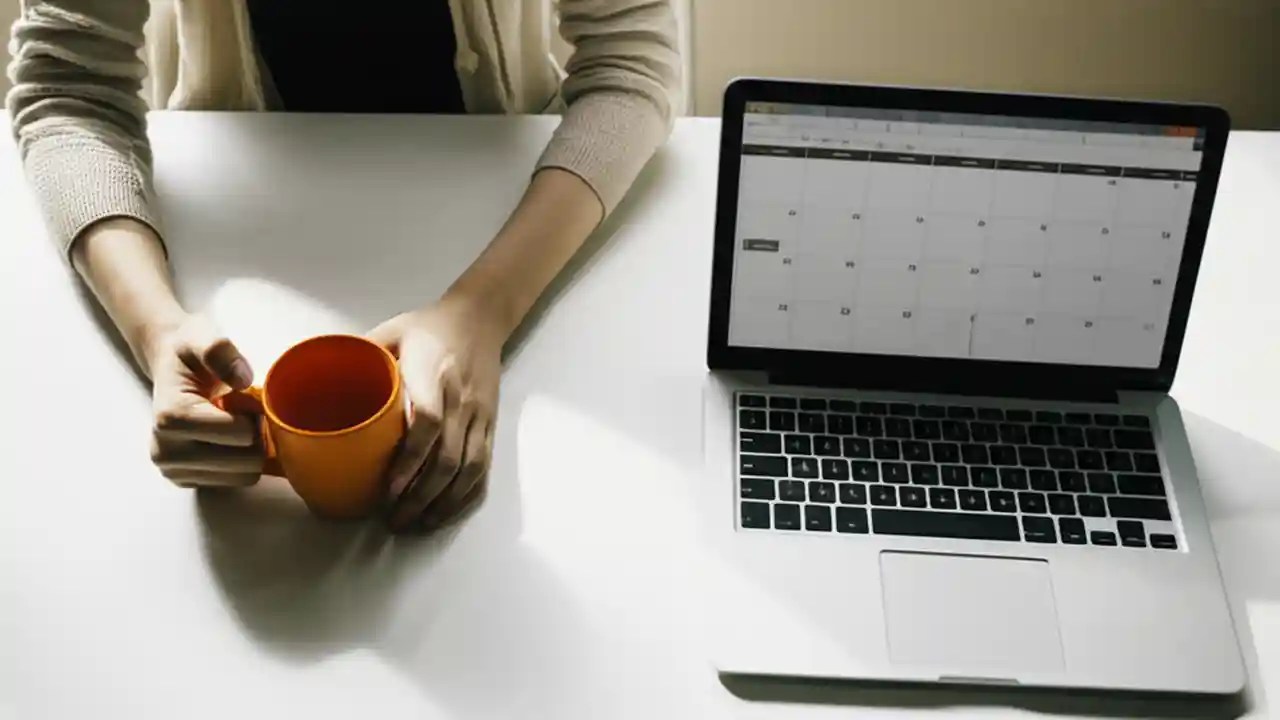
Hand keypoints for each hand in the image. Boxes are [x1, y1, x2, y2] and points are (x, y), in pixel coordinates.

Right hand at [144, 313, 262, 487]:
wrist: (170, 364)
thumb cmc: (190, 352)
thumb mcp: (205, 337)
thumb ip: (221, 352)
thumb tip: (243, 379)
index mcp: (172, 418)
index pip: (241, 434)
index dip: (256, 415)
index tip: (246, 398)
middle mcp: (166, 451)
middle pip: (245, 462)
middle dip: (255, 435)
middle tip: (244, 412)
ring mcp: (173, 470)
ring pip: (243, 476)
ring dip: (249, 450)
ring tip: (235, 425)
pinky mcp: (184, 480)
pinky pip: (233, 482)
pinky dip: (239, 462)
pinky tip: (227, 440)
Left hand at [369, 296, 505, 531]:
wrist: (480, 318)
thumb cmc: (429, 326)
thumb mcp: (391, 331)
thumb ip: (359, 355)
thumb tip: (312, 378)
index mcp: (434, 375)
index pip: (428, 423)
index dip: (409, 460)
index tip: (388, 488)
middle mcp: (461, 400)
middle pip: (448, 459)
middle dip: (421, 497)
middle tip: (393, 519)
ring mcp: (479, 415)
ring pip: (468, 470)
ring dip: (443, 503)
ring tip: (417, 523)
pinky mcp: (489, 425)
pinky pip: (483, 467)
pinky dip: (466, 495)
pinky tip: (446, 512)